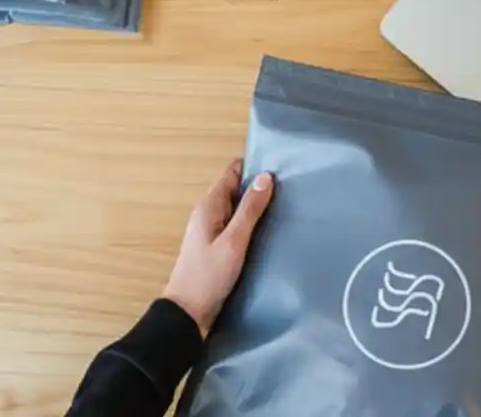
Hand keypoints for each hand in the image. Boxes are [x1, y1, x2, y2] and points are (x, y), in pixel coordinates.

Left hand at [163, 159, 273, 335]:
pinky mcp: (218, 246)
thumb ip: (250, 209)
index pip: (233, 172)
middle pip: (237, 189)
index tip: (281, 166)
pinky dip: (253, 225)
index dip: (254, 166)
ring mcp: (213, 230)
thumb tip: (266, 176)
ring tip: (288, 207)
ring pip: (239, 209)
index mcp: (209, 205)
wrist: (188, 314)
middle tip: (292, 188)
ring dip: (258, 208)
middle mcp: (209, 213)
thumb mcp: (234, 241)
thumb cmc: (209, 276)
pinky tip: (272, 231)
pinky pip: (238, 226)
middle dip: (260, 187)